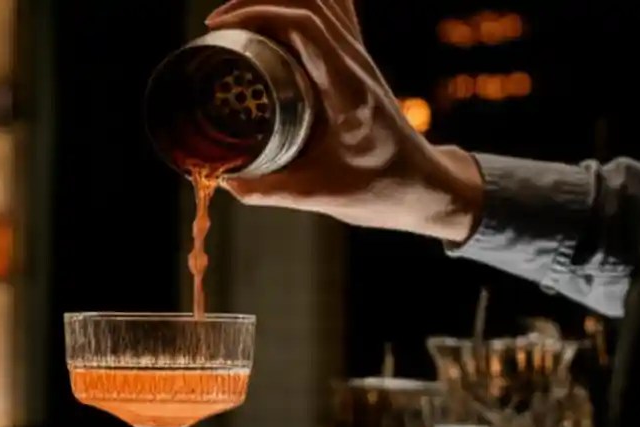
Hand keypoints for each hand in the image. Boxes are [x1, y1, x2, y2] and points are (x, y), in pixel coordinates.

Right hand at [206, 0, 483, 242]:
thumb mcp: (318, 194)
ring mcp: (359, 57)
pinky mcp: (357, 60)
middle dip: (257, 0)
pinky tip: (272, 19)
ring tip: (239, 17)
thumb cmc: (379, 189)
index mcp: (347, 90)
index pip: (305, 25)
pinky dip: (300, 4)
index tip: (221, 27)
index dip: (258, 13)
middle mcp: (356, 63)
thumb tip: (223, 182)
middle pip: (310, 0)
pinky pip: (332, 12)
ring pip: (323, 0)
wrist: (420, 184)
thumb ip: (267, 189)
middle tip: (219, 23)